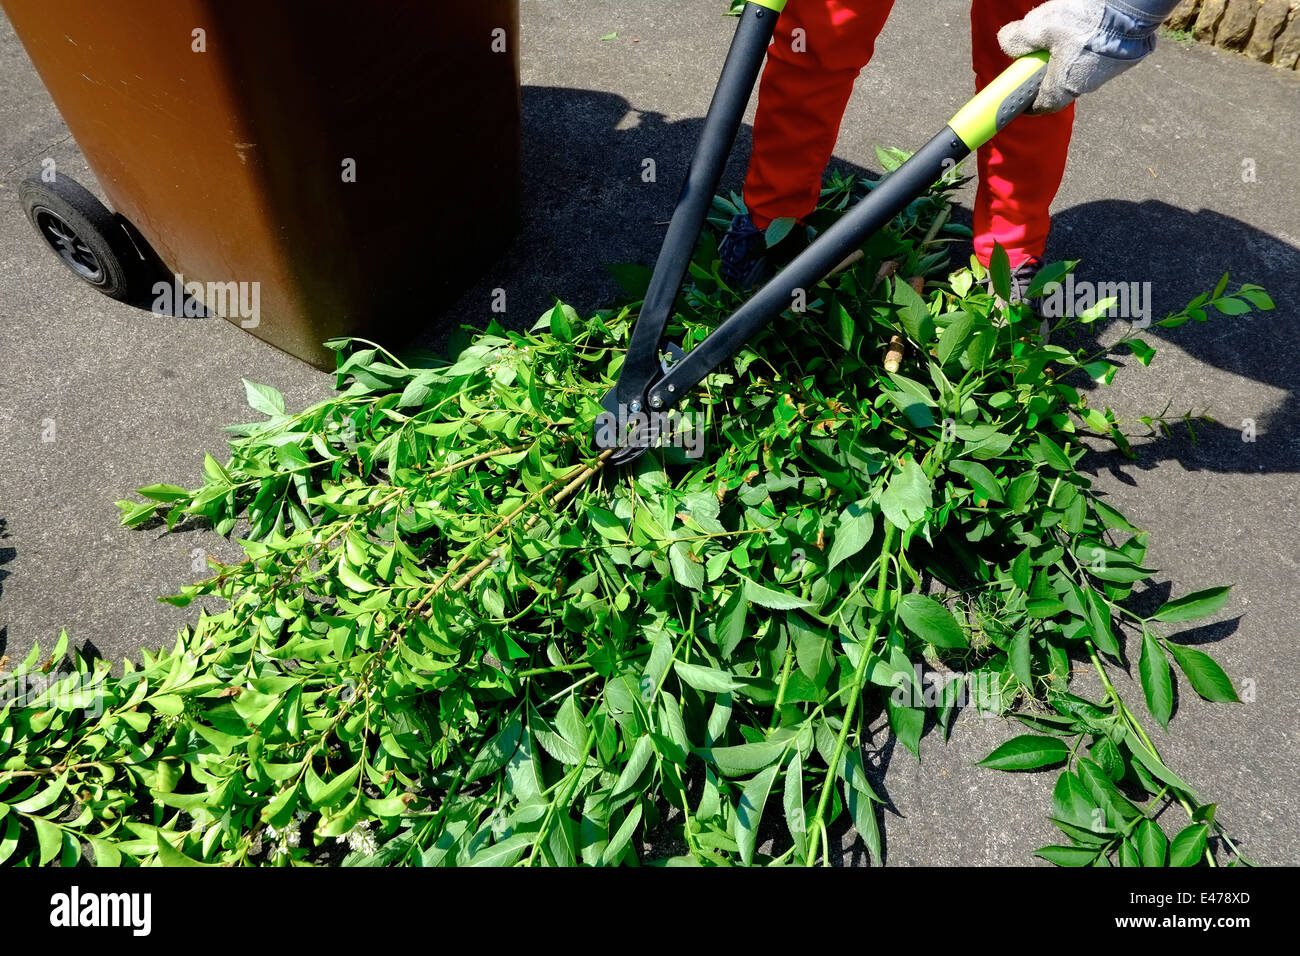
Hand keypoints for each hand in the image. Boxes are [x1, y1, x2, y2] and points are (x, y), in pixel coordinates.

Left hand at [998, 0, 1162, 112]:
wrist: (1132, 5)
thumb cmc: (1085, 19)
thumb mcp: (1039, 26)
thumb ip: (1018, 38)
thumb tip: (1006, 42)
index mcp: (1063, 87)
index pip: (1040, 106)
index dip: (1027, 104)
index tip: (1019, 99)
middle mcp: (1086, 86)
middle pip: (1060, 87)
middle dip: (1047, 76)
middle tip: (1038, 59)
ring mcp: (1106, 74)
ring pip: (1080, 72)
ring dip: (1068, 61)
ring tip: (1063, 37)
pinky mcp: (1123, 60)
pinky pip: (1099, 61)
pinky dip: (1088, 51)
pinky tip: (1087, 32)